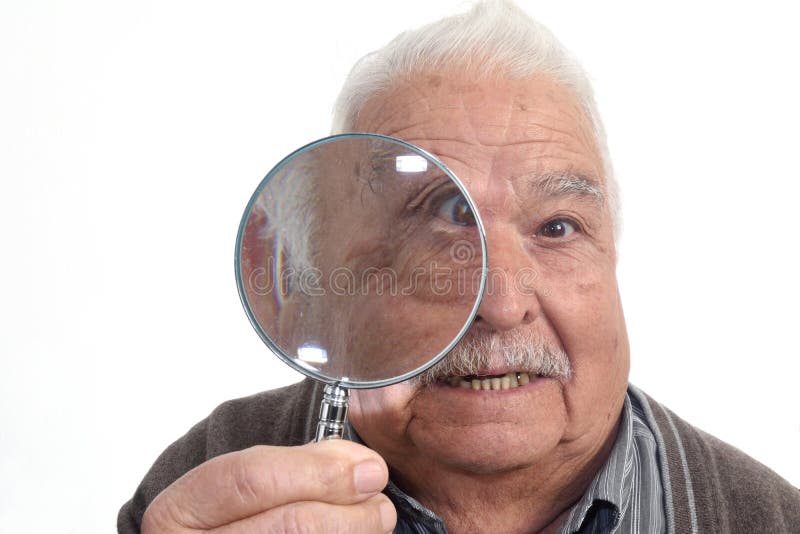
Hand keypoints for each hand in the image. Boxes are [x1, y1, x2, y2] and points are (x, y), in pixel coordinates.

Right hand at [141, 440, 396, 532]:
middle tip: (381, 504)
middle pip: (289, 525)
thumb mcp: (239, 489)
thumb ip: (294, 468)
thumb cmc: (229, 524)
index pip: (250, 479)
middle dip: (349, 512)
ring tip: (374, 521)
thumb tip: (361, 465)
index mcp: (178, 512)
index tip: (369, 468)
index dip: (317, 470)